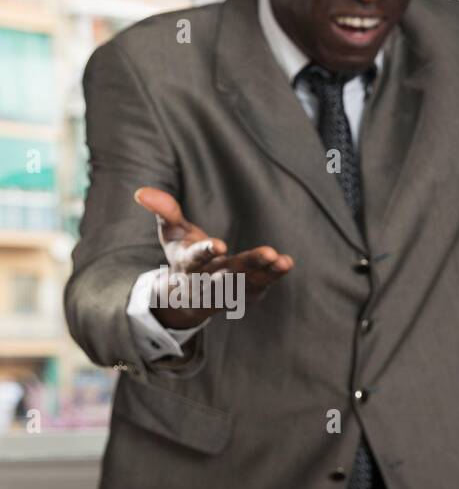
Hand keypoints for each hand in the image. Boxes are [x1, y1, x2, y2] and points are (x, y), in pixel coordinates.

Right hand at [134, 188, 293, 329]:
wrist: (188, 297)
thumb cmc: (181, 255)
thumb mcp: (170, 233)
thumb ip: (164, 212)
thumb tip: (141, 192)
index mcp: (187, 265)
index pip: (195, 259)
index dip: (205, 252)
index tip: (219, 245)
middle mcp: (208, 281)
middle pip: (228, 274)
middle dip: (248, 264)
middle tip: (268, 252)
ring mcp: (228, 291)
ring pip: (247, 282)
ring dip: (266, 272)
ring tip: (282, 259)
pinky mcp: (244, 294)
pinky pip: (260, 286)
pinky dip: (272, 276)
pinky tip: (286, 263)